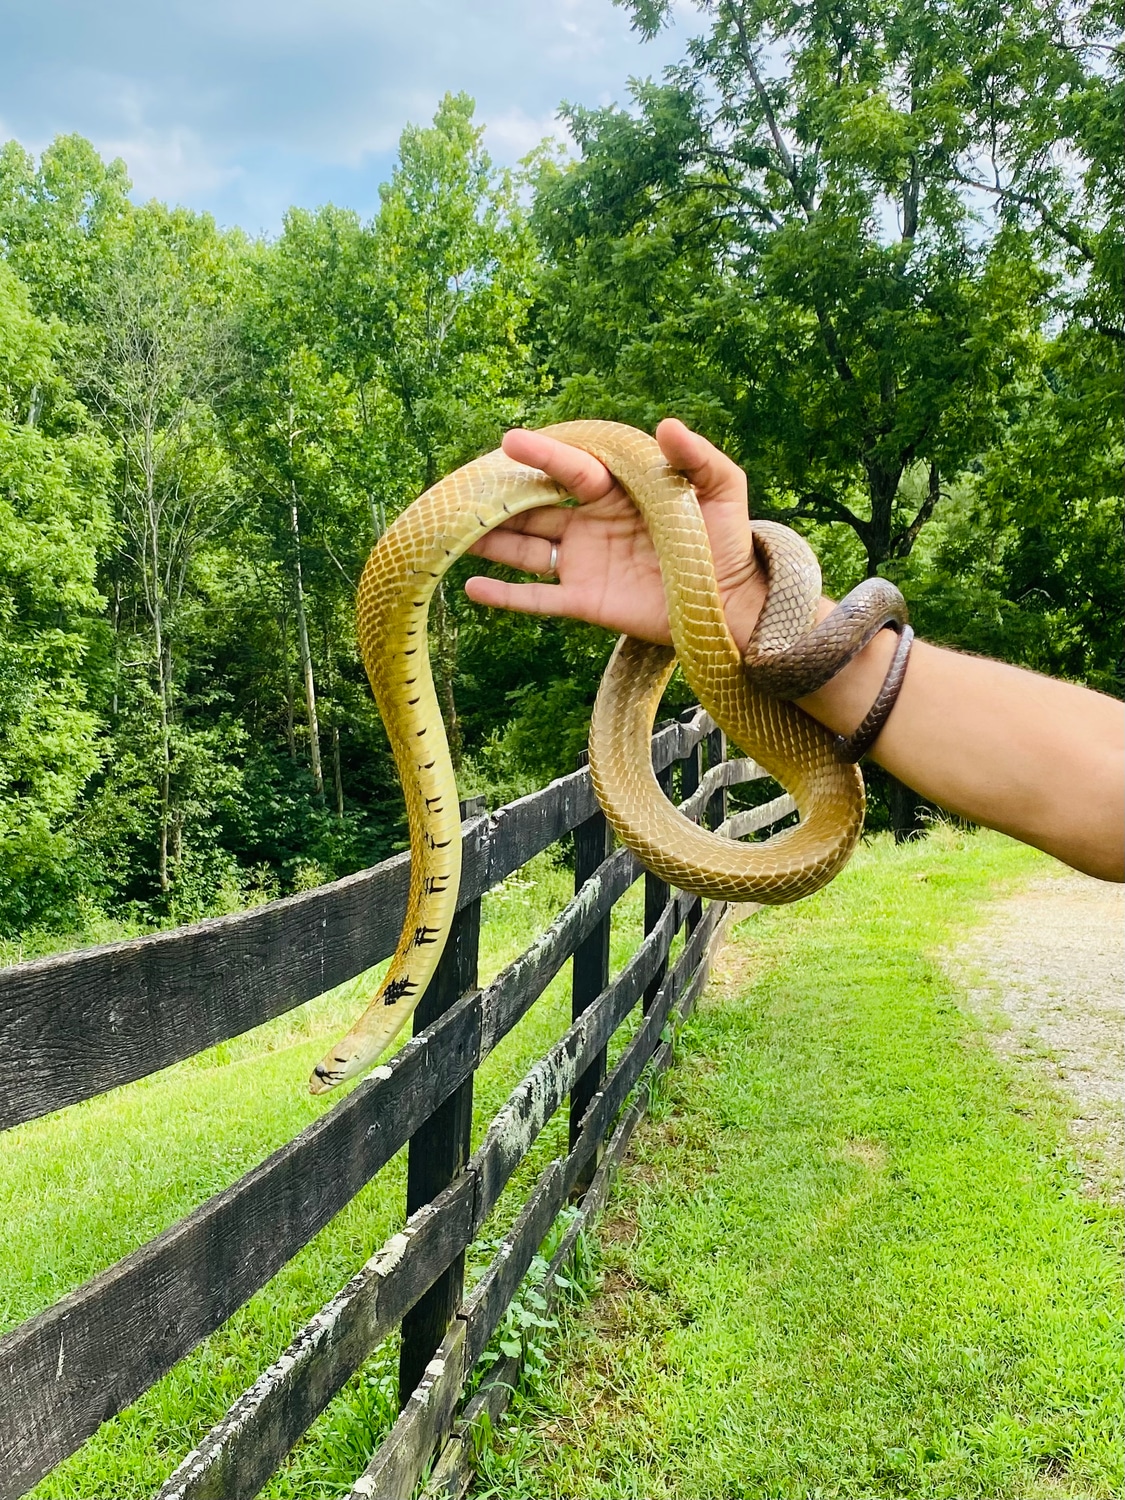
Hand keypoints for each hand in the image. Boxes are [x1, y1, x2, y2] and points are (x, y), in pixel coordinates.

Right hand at [464, 418, 766, 653]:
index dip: (543, 454)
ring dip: (491, 540)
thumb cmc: (727, 541)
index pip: (572, 469)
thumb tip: (669, 425)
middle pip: (535, 507)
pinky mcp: (586, 602)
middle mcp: (592, 523)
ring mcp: (585, 562)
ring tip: (454, 531)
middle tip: (463, 487)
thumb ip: (698, 458)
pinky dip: (504, 596)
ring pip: (527, 549)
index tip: (511, 440)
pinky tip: (470, 585)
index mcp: (617, 491)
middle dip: (500, 497)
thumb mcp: (722, 490)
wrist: (733, 602)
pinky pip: (538, 600)